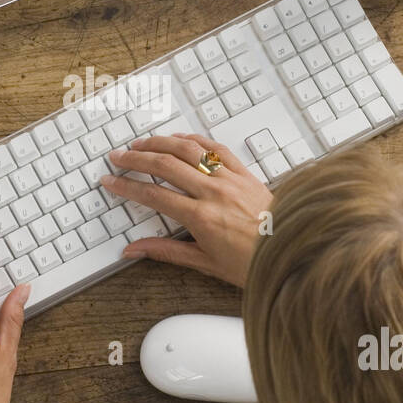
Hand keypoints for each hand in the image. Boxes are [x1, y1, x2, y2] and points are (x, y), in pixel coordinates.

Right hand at [100, 133, 273, 287]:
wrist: (291, 253)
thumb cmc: (252, 263)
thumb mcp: (205, 263)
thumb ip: (166, 252)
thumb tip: (134, 251)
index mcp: (201, 218)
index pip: (153, 195)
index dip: (127, 186)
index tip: (111, 182)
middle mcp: (214, 193)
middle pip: (165, 165)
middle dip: (135, 158)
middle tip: (118, 157)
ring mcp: (230, 179)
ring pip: (188, 150)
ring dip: (161, 142)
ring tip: (142, 142)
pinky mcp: (245, 173)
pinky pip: (216, 148)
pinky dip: (195, 140)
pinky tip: (181, 138)